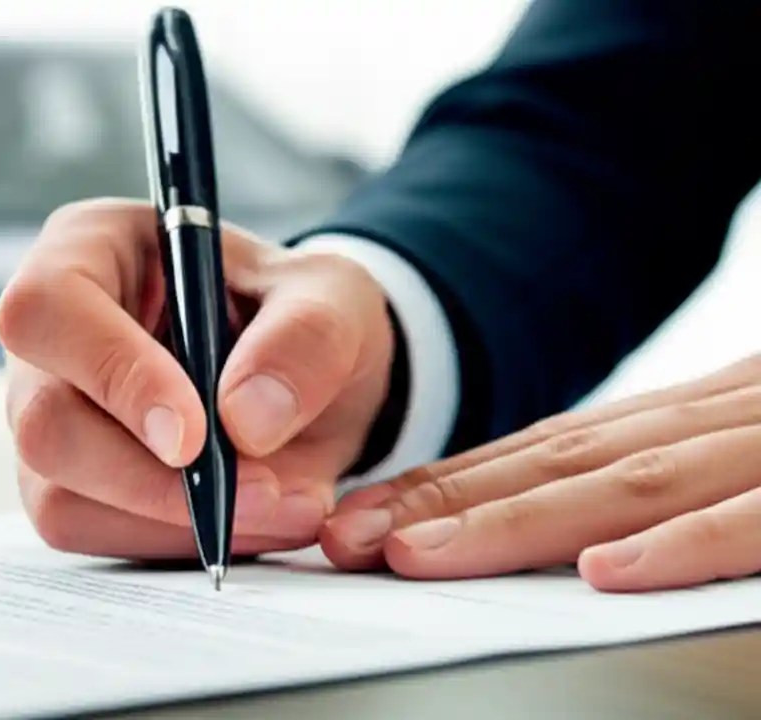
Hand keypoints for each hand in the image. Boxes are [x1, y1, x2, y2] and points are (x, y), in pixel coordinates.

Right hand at [0, 198, 394, 558]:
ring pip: (61, 495)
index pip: (48, 308)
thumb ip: (306, 338)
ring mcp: (48, 416)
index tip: (196, 434)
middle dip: (154, 478)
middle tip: (262, 492)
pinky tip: (243, 521)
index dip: (112, 374)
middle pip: (45, 422)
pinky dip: (172, 543)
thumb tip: (245, 421)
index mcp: (90, 250)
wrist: (307, 383)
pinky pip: (91, 535)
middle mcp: (49, 338)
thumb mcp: (334, 299)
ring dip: (174, 522)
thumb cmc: (297, 316)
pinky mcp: (66, 485)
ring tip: (279, 507)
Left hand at [322, 354, 760, 591]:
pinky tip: (603, 572)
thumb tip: (582, 529)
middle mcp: (722, 418)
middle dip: (446, 503)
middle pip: (564, 461)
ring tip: (417, 553)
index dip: (453, 483)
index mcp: (699, 412)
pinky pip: (753, 518)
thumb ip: (677, 469)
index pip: (555, 448)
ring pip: (631, 481)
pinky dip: (677, 545)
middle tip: (347, 538)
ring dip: (515, 520)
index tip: (365, 515)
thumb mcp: (754, 441)